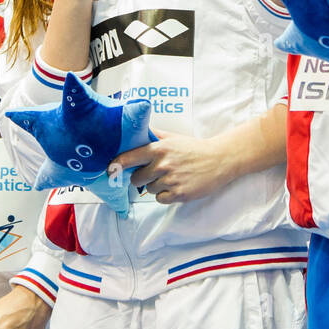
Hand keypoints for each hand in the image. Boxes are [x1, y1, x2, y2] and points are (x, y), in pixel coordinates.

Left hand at [112, 131, 238, 203]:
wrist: (219, 160)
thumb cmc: (194, 148)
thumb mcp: (173, 137)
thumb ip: (153, 135)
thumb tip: (135, 129)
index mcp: (158, 149)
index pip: (128, 158)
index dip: (116, 165)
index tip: (109, 170)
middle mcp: (162, 164)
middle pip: (136, 179)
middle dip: (141, 178)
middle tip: (153, 173)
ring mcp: (170, 180)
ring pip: (148, 190)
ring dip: (156, 186)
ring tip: (171, 178)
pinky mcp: (179, 194)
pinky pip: (160, 199)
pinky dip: (165, 195)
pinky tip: (176, 186)